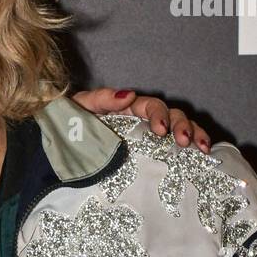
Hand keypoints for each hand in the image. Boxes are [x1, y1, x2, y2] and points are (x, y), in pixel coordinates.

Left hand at [71, 87, 210, 151]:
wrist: (54, 150)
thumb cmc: (67, 125)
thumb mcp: (80, 107)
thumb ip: (101, 99)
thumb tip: (129, 94)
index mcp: (127, 108)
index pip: (151, 106)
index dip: (160, 115)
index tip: (162, 130)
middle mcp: (141, 122)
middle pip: (172, 117)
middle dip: (183, 126)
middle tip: (185, 142)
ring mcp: (146, 140)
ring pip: (179, 132)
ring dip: (194, 136)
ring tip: (203, 150)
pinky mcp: (147, 159)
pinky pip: (172, 154)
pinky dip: (190, 155)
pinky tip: (202, 162)